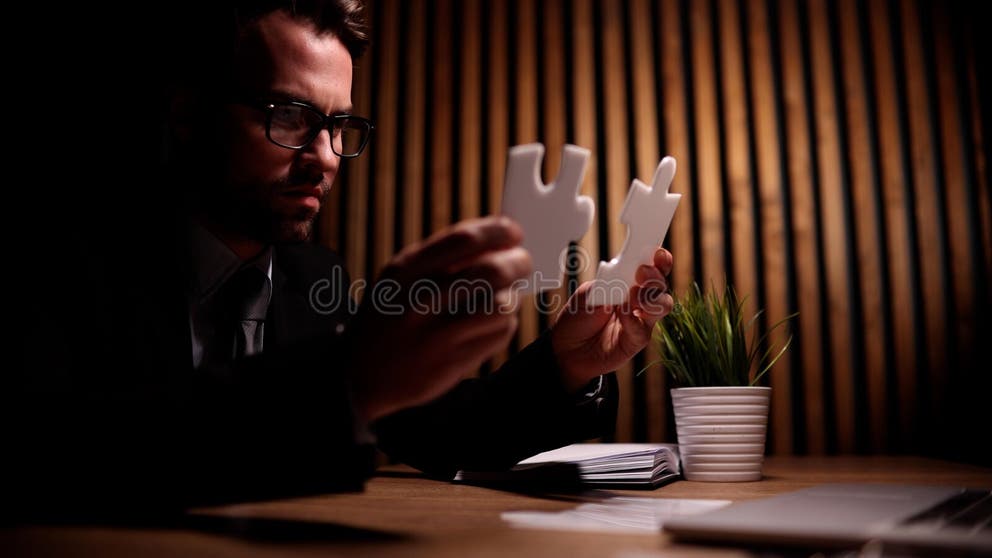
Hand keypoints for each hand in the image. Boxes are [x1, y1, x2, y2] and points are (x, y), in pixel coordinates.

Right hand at [345, 216, 530, 421]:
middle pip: (491, 271)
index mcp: (406, 272)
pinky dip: (504, 324)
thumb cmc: (390, 315)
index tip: (513, 231)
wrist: (360, 375)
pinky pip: (499, 335)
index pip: (464, 239)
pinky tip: (491, 323)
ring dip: (510, 297)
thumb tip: (498, 237)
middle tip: (522, 263)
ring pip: (501, 305)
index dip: (498, 231)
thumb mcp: (399, 278)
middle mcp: (420, 301)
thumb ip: (441, 257)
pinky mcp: (453, 363)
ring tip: (501, 297)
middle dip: (518, 262)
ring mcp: (437, 336)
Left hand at [550, 248, 674, 391]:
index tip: (656, 254)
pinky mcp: (637, 340)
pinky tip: (622, 317)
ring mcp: (641, 319)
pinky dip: (633, 320)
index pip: (652, 266)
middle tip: (641, 274)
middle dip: (656, 276)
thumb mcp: (589, 292)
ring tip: (633, 297)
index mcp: (628, 281)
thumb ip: (610, 282)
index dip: (659, 259)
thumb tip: (627, 274)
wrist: (566, 348)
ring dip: (651, 298)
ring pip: (663, 305)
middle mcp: (638, 299)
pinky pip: (644, 329)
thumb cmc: (577, 318)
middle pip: (662, 283)